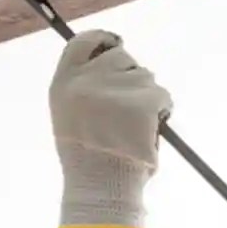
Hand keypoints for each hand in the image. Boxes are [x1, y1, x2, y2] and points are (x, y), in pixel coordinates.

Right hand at [50, 31, 171, 227]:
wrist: (101, 188)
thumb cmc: (87, 159)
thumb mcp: (70, 116)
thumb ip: (83, 88)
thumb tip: (109, 64)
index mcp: (64, 84)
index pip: (83, 43)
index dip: (102, 39)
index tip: (116, 42)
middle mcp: (86, 80)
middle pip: (120, 58)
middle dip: (129, 77)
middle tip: (128, 109)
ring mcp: (116, 89)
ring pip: (145, 77)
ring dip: (146, 97)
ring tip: (134, 128)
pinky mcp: (143, 100)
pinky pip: (161, 95)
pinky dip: (161, 110)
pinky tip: (148, 132)